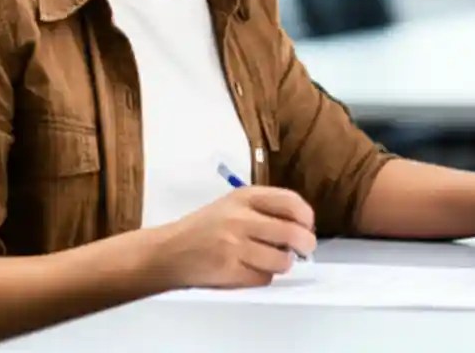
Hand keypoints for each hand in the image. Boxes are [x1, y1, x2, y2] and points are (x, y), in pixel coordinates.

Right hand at [151, 186, 316, 288]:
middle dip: (305, 245)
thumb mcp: (234, 204)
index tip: (306, 226)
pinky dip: (263, 276)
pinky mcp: (229, 271)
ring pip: (282, 260)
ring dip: (282, 263)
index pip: (292, 202)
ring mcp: (234, 245)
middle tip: (302, 249)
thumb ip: (266, 209)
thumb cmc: (205, 228)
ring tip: (270, 259)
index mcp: (245, 197)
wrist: (168, 251)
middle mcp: (240, 218)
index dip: (306, 218)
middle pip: (293, 233)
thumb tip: (304, 227)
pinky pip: (264, 278)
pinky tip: (250, 269)